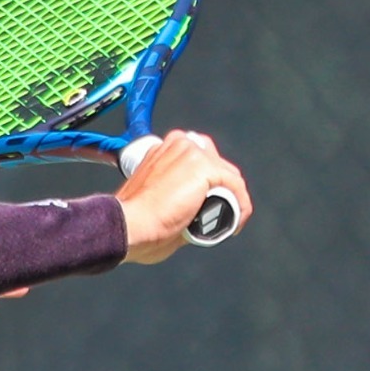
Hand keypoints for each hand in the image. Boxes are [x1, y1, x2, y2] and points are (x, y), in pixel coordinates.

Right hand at [115, 130, 252, 263]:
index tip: (207, 202)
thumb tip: (193, 213)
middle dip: (222, 187)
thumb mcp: (151, 198)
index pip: (197, 156)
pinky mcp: (205, 168)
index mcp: (161, 150)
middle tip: (219, 213)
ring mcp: (192, 154)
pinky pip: (236, 186)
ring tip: (227, 221)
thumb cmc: (132, 222)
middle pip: (216, 162)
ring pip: (228, 174)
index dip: (207, 180)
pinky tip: (235, 223)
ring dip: (232, 197)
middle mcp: (177, 145)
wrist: (128, 225)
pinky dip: (241, 206)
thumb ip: (172, 195)